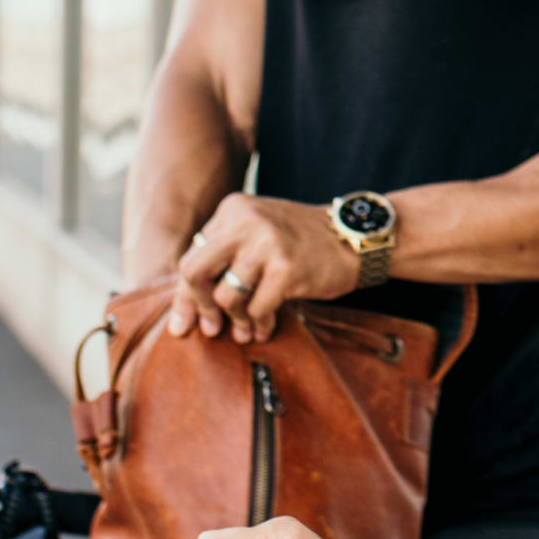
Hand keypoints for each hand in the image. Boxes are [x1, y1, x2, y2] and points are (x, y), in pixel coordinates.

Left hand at [168, 192, 363, 341]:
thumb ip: (223, 259)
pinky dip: (259, 324)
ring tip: (246, 329)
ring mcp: (267, 243)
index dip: (186, 294)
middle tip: (211, 327)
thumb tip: (183, 313)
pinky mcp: (287, 268)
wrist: (354, 239)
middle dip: (198, 305)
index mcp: (233, 209)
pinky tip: (266, 327)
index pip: (192, 256)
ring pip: (225, 296)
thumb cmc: (301, 243)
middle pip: (193, 271)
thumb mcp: (258, 234)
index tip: (184, 323)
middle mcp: (246, 220)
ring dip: (236, 320)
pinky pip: (257, 309)